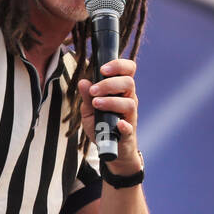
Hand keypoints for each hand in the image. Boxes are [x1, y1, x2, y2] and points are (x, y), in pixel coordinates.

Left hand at [77, 58, 141, 173]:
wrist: (111, 148)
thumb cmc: (101, 124)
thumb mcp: (89, 110)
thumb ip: (86, 97)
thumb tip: (83, 82)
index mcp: (120, 91)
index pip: (128, 71)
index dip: (118, 65)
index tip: (102, 69)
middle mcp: (128, 100)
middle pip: (128, 83)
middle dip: (109, 84)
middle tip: (93, 91)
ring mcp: (130, 116)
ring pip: (129, 103)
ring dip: (111, 101)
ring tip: (96, 104)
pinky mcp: (128, 132)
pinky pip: (129, 127)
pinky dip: (123, 125)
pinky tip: (117, 123)